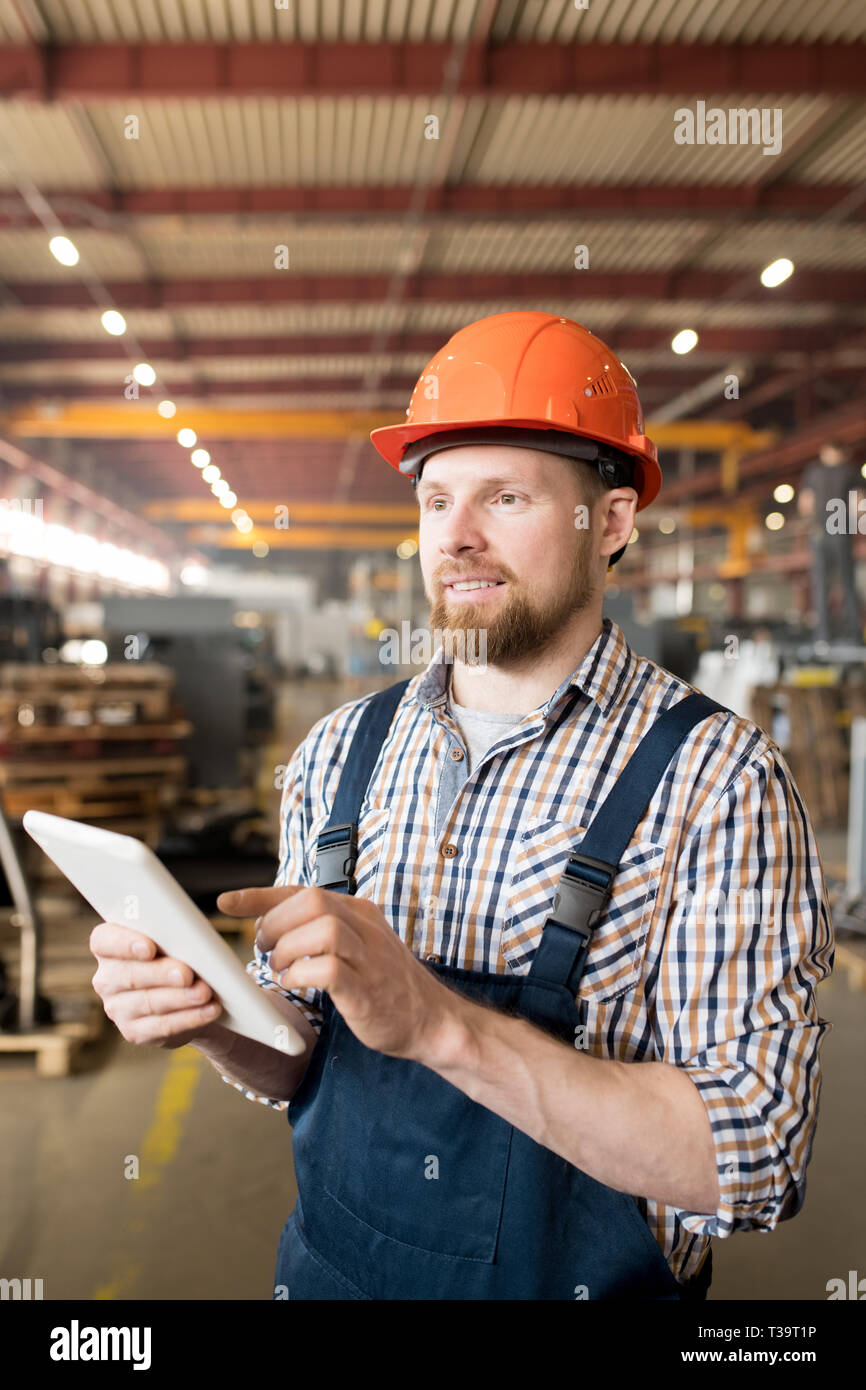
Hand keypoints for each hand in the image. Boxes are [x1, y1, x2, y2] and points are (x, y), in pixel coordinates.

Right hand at [89, 921, 223, 1047]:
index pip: (104, 941)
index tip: (150, 948)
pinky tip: (209, 1010)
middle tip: (186, 974)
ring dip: (180, 998)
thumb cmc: (176, 954)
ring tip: (204, 992)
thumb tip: (194, 942)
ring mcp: (117, 1008)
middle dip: (161, 974)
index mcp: (109, 946)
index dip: (124, 944)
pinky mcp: (134, 1031)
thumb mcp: (172, 939)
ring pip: (148, 1003)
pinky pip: (162, 1026)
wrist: (184, 992)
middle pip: (129, 975)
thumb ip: (174, 933)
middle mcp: (107, 978)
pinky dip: (189, 1018)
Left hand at [216, 885, 461, 1061]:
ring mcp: (369, 957)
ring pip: (321, 929)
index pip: (305, 890)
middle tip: (264, 948)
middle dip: (276, 922)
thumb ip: (323, 932)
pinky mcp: (367, 989)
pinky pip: (329, 969)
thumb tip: (273, 925)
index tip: (228, 901)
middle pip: (313, 901)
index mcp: (359, 913)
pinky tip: (295, 983)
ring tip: (280, 968)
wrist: (432, 1020)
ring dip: (288, 948)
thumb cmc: (387, 986)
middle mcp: (366, 927)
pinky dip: (302, 974)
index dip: (261, 895)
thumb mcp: (358, 947)